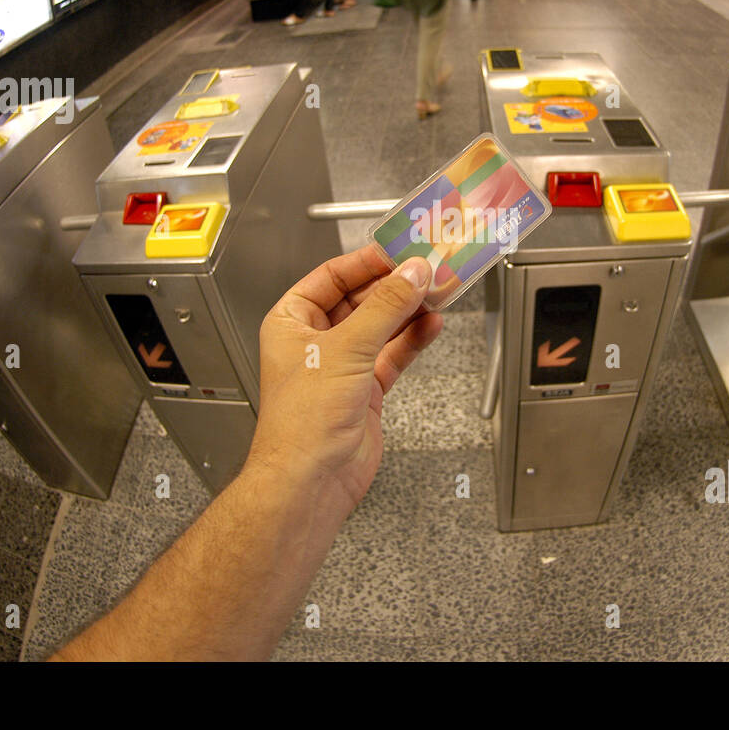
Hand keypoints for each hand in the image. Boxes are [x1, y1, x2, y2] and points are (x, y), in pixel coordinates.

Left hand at [249, 247, 442, 513]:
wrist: (311, 480)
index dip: (366, 262)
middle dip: (394, 286)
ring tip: (437, 291)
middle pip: (360, 299)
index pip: (331, 276)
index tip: (399, 250)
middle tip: (426, 269)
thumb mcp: (346, 349)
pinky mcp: (365, 389)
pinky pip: (393, 353)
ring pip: (381, 326)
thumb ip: (384, 308)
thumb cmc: (301, 423)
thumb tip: (410, 274)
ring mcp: (341, 365)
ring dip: (408, 310)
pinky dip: (413, 338)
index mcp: (291, 322)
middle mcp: (315, 341)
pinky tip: (432, 323)